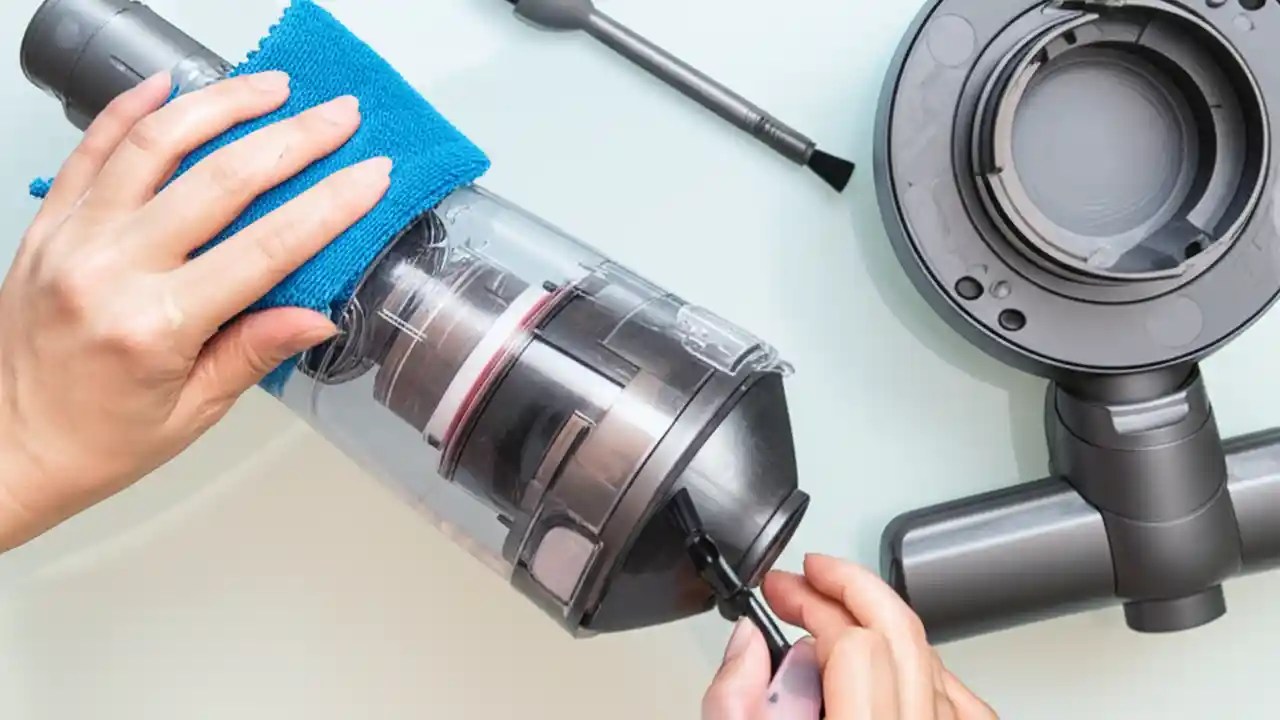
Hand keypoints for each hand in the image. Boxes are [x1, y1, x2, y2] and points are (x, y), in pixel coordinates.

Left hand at [0, 70, 390, 551]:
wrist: (7, 446)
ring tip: (271, 88)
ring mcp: (72, 239)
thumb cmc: (98, 440)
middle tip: (338, 116)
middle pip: (220, 181)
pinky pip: (90, 149)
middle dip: (293, 140)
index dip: (329, 205)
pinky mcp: (46, 225)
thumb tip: (319, 315)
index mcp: (156, 326)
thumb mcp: (193, 412)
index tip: (370, 175)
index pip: (267, 248)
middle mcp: (109, 271)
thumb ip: (254, 351)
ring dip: (222, 105)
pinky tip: (170, 86)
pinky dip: (129, 109)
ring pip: (154, 144)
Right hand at [703, 555, 996, 718]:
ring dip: (880, 623)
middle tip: (807, 578)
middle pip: (903, 636)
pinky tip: (891, 658)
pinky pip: (960, 699)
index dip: (814, 604)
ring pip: (934, 660)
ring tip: (835, 615)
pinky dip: (924, 665)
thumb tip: (749, 641)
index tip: (782, 592)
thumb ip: (735, 702)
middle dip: (848, 589)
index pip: (857, 646)